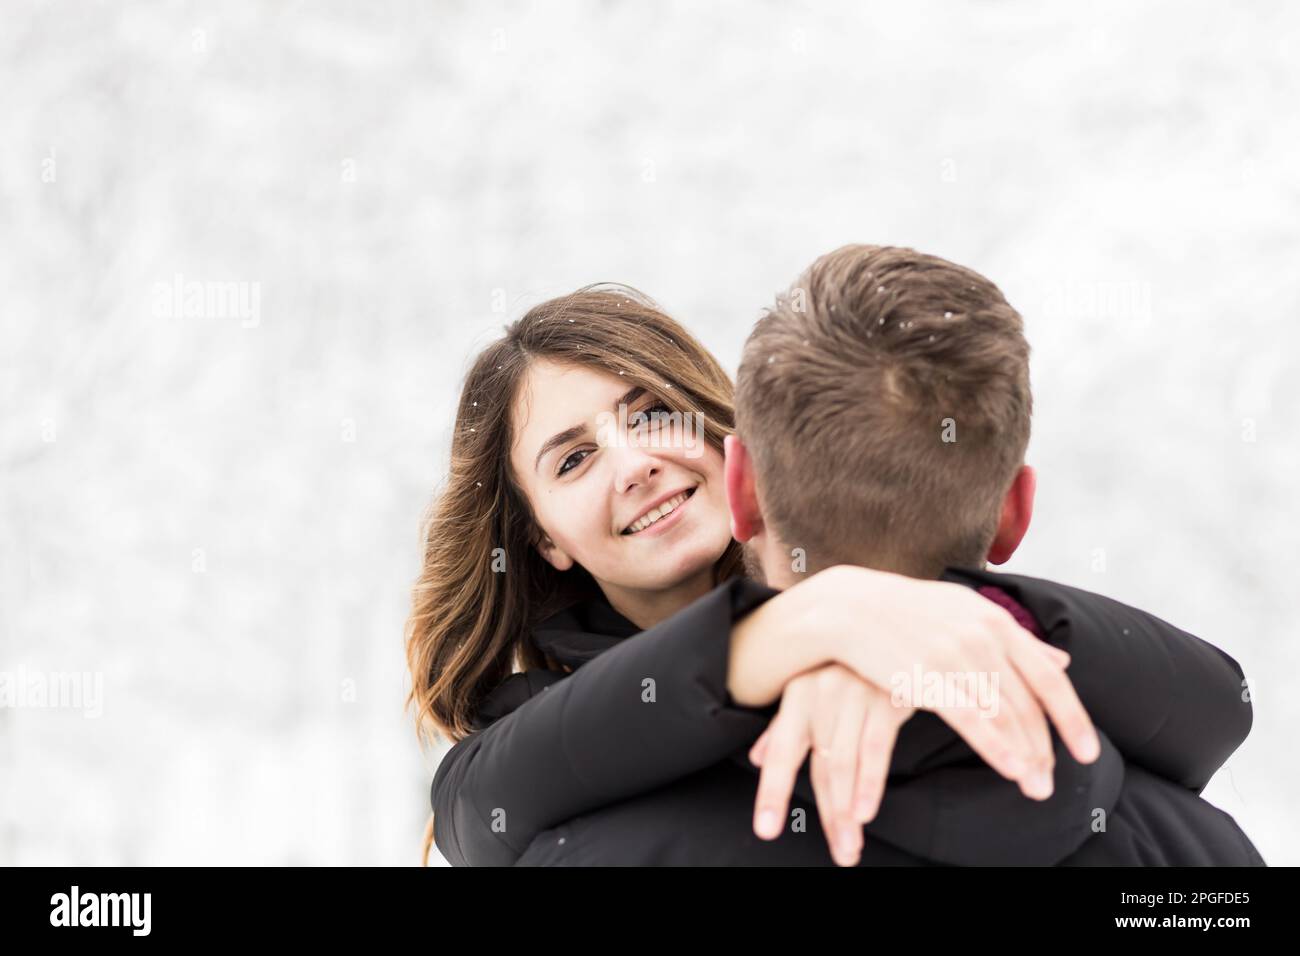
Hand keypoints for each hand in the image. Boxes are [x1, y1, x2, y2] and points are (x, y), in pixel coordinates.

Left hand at [748, 663, 914, 865]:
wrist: (891, 623)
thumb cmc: (847, 667)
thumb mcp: (811, 691)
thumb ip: (785, 726)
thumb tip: (755, 758)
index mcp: (798, 695)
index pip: (780, 753)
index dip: (771, 792)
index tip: (766, 830)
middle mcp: (821, 694)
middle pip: (820, 767)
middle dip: (828, 817)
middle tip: (840, 856)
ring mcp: (856, 694)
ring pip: (845, 764)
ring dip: (848, 812)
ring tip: (851, 848)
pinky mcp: (888, 696)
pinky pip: (876, 747)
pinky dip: (870, 783)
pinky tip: (866, 812)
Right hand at [812, 565, 1097, 799]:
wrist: (847, 606)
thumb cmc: (906, 612)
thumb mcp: (966, 613)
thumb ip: (1013, 638)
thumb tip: (1061, 660)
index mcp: (994, 621)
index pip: (1048, 676)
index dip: (1072, 716)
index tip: (1089, 750)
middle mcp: (981, 636)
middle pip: (1028, 703)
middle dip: (1047, 747)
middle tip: (1053, 782)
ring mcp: (954, 655)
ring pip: (1004, 715)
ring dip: (1025, 755)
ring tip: (1036, 787)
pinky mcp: (925, 676)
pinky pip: (970, 719)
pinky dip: (996, 747)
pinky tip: (1011, 770)